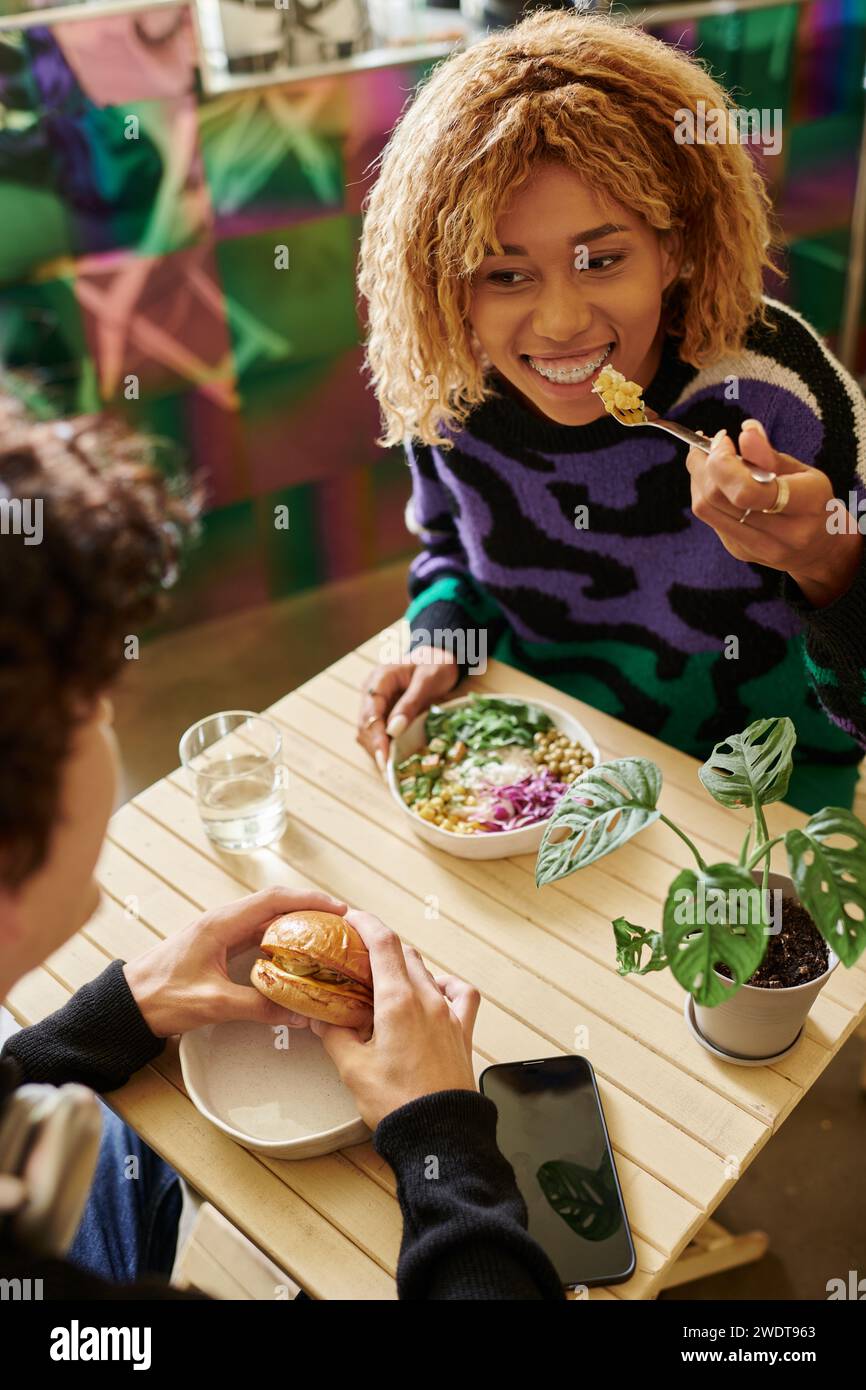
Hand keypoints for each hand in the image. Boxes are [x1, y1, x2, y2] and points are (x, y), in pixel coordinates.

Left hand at [123, 886, 347, 1036]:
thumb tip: (300, 1013)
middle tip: (340, 923)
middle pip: (275, 904)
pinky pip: (256, 934)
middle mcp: (222, 920)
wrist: (126, 1004)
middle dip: (310, 909)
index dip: (308, 900)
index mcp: (221, 923)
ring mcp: (219, 932)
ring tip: (325, 936)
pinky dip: (280, 938)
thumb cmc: (161, 997)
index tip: (337, 908)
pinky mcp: (217, 946)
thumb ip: (258, 1006)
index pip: (273, 900)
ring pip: (266, 918)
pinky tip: (295, 954)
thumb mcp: (213, 1003)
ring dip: (296, 923)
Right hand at [310, 909, 479, 1128]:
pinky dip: (447, 985)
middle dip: (380, 947)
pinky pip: (461, 994)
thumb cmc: (398, 1104)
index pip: (383, 942)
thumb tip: (322, 1019)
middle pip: (404, 953)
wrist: (438, 1134)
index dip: (366, 922)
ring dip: (406, 966)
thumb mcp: (352, 1068)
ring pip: (427, 971)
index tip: (351, 918)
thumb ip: (335, 1035)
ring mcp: (448, 1014)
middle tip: (359, 956)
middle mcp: (427, 1000)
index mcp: (398, 1002)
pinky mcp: (462, 1031)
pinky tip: (435, 992)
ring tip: (387, 979)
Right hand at [357, 645, 459, 771]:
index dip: (376, 737)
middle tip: (389, 772)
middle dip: (376, 748)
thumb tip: (393, 730)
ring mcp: (375, 703)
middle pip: (365, 725)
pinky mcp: (382, 713)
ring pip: (368, 732)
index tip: (384, 757)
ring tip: (390, 771)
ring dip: (378, 750)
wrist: (438, 658)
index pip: (370, 712)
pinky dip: (385, 747)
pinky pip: (378, 733)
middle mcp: (371, 692)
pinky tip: (393, 760)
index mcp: (379, 679)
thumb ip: (410, 703)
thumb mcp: (427, 681)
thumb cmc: (435, 665)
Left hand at [686, 419, 862, 606]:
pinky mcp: (740, 551)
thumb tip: (745, 431)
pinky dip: (703, 492)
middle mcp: (783, 532)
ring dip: (697, 477)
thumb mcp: (803, 472)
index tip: (723, 439)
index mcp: (806, 504)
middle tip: (707, 443)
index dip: (723, 462)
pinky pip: (709, 518)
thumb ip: (770, 455)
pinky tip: (713, 479)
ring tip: (705, 457)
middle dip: (703, 464)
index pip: (748, 490)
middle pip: (718, 497)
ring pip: (706, 509)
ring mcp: (758, 547)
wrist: (818, 547)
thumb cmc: (812, 500)